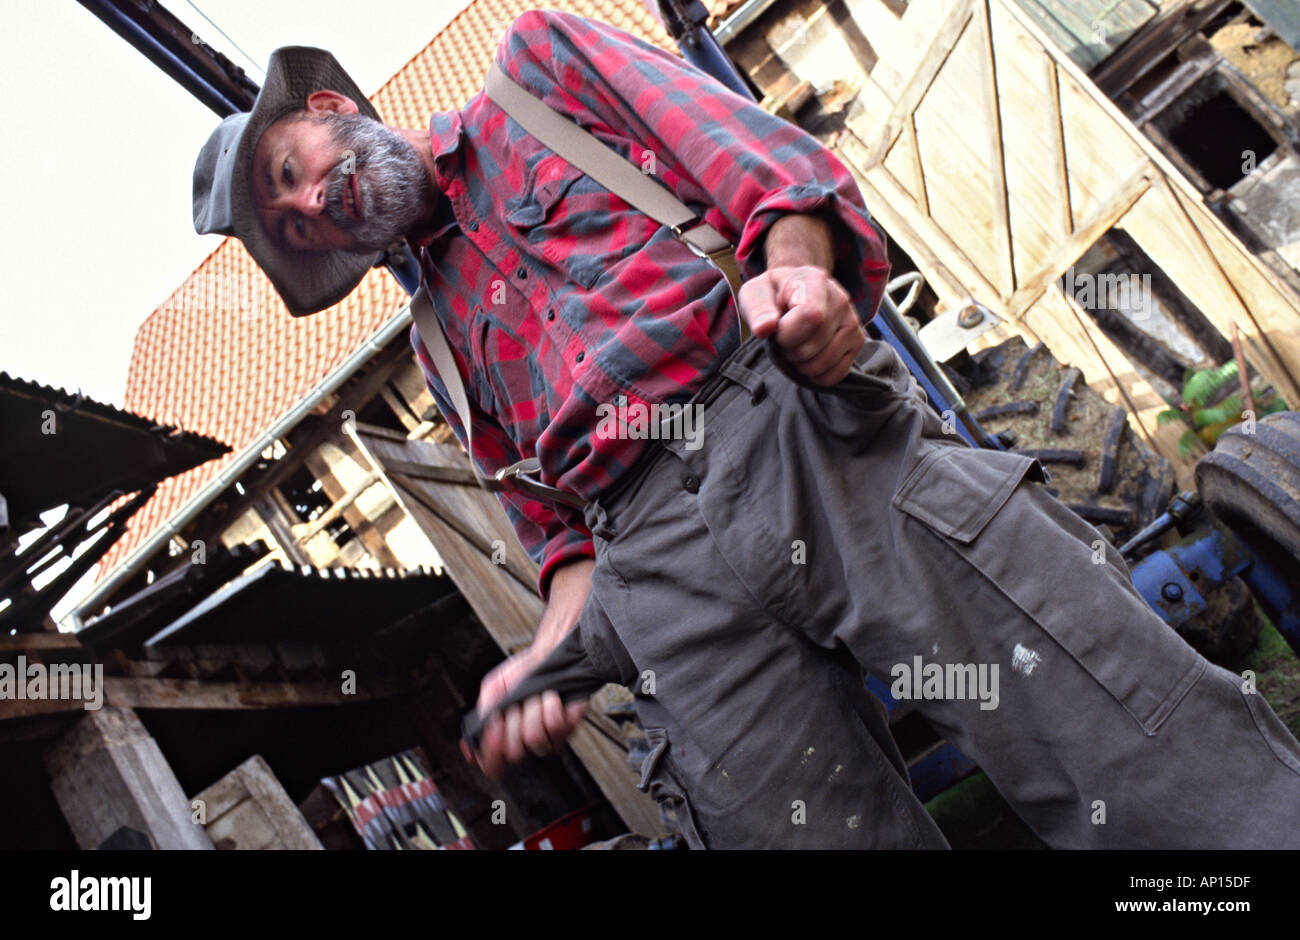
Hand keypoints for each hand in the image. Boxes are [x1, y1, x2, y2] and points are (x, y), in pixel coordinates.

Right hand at [461, 639, 587, 779]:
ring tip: (535, 696)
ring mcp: (549, 738)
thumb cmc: (523, 672)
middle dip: (512, 722)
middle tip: (516, 704)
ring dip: (532, 711)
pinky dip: (550, 707)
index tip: (494, 725)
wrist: (548, 653)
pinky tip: (550, 697)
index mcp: (506, 737)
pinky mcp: (569, 728)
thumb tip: (473, 740)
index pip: (494, 765)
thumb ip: (483, 713)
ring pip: (534, 739)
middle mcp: (526, 743)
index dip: (491, 751)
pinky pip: (556, 727)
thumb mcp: (493, 688)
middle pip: (514, 753)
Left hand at [739, 265, 863, 385]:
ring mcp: (852, 322)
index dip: (787, 334)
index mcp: (813, 281)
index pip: (811, 316)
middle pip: (813, 345)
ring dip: (801, 365)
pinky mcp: (857, 341)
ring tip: (796, 347)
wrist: (795, 292)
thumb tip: (764, 328)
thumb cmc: (773, 295)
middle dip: (789, 351)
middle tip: (784, 340)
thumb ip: (756, 309)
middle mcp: (840, 299)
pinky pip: (836, 374)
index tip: (776, 331)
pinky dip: (817, 375)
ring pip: (824, 363)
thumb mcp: (755, 293)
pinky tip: (809, 359)